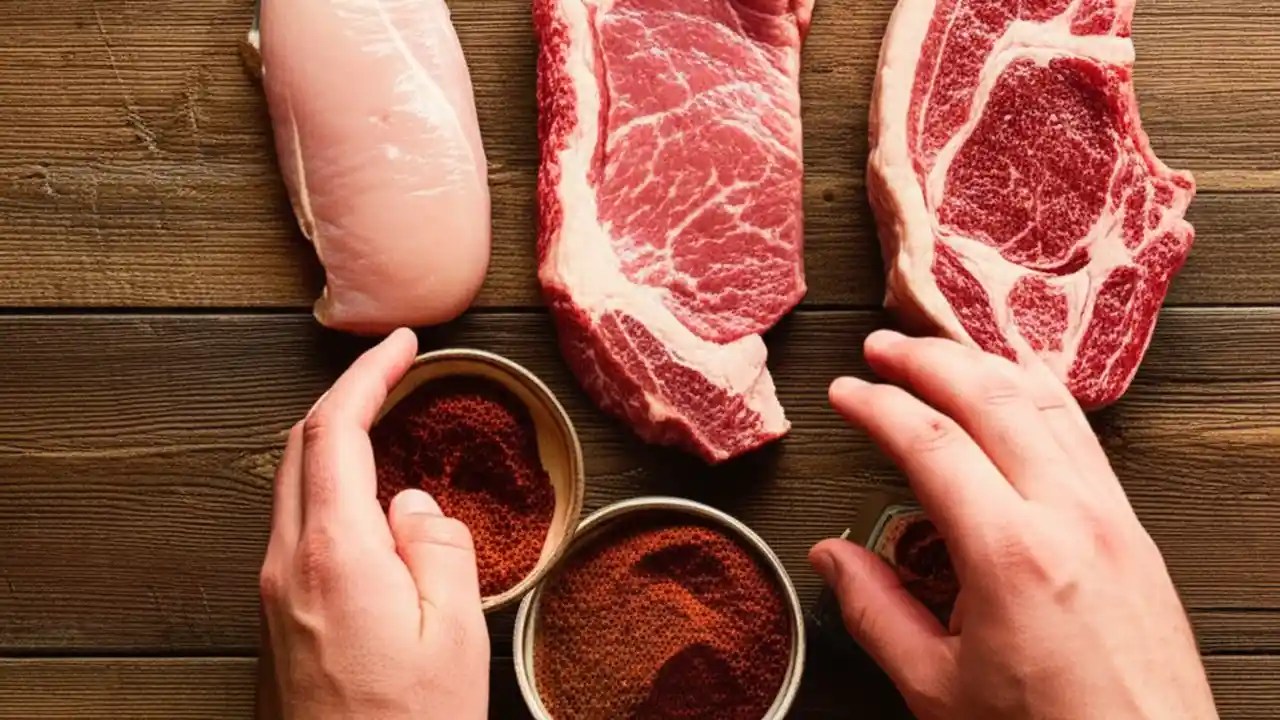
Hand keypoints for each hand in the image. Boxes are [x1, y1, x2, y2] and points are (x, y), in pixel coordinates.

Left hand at [258, 328, 488, 718]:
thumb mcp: (455, 631)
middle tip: (392, 371)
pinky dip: (328, 484)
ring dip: (334, 439)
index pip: (336, 430)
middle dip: (346, 395)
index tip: (400, 346)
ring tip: (384, 421)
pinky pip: (297, 524)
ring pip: (295, 484)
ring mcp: (275, 591)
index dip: (367, 375)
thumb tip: (412, 503)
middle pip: (302, 446)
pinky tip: (365, 496)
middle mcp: (290, 563)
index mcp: (336, 554)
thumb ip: (436, 546)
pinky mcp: (278, 616)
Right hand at [810, 330, 1217, 719]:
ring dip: (986, 364)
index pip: (932, 443)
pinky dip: (1040, 396)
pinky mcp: (1135, 532)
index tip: (846, 392)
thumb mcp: (937, 686)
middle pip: (992, 398)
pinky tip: (1019, 392)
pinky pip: (1084, 435)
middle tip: (883, 345)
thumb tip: (832, 557)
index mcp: (1011, 555)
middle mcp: (1069, 518)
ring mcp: (1112, 518)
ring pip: (1048, 403)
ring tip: (944, 348)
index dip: (879, 406)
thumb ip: (875, 611)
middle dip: (929, 359)